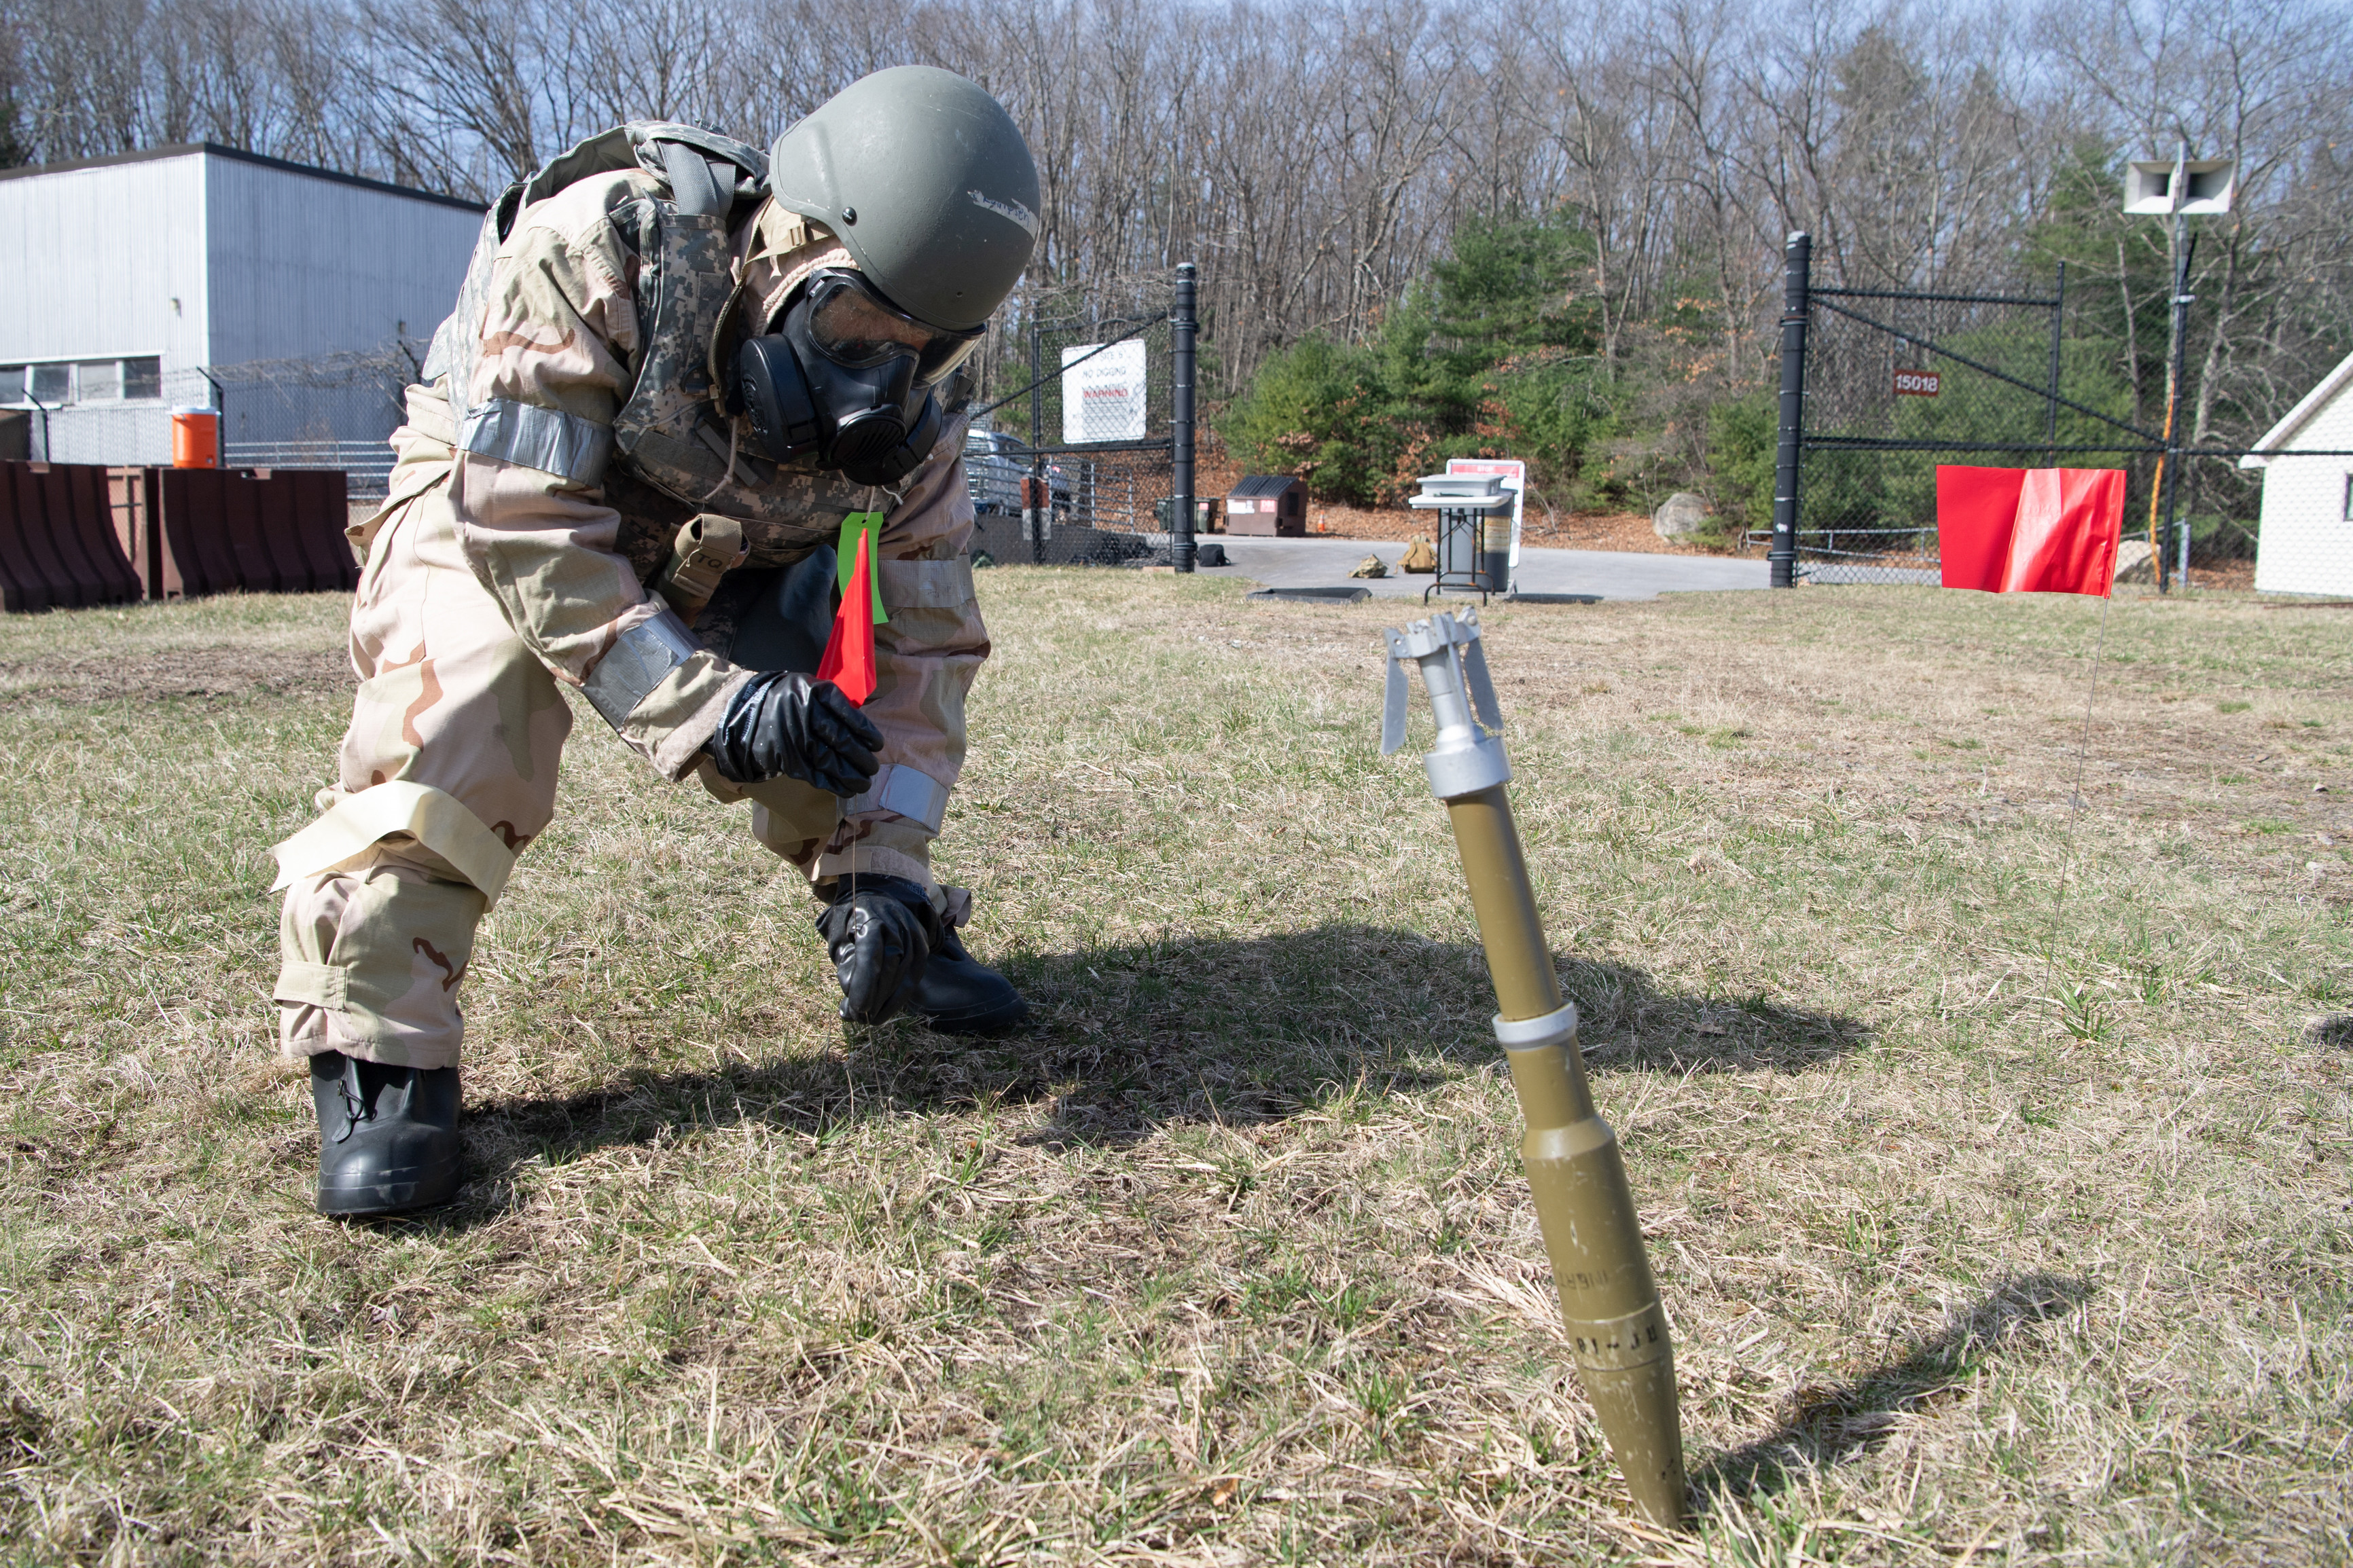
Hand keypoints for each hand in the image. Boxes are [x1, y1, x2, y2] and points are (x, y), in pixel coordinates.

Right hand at [706, 671, 881, 795]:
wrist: (744, 715)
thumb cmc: (786, 700)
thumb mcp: (807, 686)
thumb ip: (832, 702)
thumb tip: (861, 728)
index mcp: (815, 693)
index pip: (848, 715)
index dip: (866, 732)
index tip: (877, 745)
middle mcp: (806, 715)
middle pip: (842, 741)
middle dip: (862, 758)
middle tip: (873, 768)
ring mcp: (796, 739)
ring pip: (831, 761)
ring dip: (852, 776)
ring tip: (864, 783)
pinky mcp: (788, 759)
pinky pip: (815, 775)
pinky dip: (834, 785)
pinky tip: (847, 789)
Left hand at [814, 875, 940, 1023]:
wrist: (877, 894)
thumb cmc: (851, 918)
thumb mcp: (838, 935)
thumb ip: (845, 963)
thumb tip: (852, 1002)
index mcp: (870, 915)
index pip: (871, 952)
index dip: (865, 983)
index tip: (857, 1008)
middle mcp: (897, 921)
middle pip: (890, 966)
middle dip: (875, 997)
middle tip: (859, 1018)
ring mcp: (913, 932)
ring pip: (906, 974)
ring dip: (888, 1001)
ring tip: (870, 1019)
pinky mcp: (923, 944)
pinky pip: (914, 974)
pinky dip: (900, 995)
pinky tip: (886, 1009)